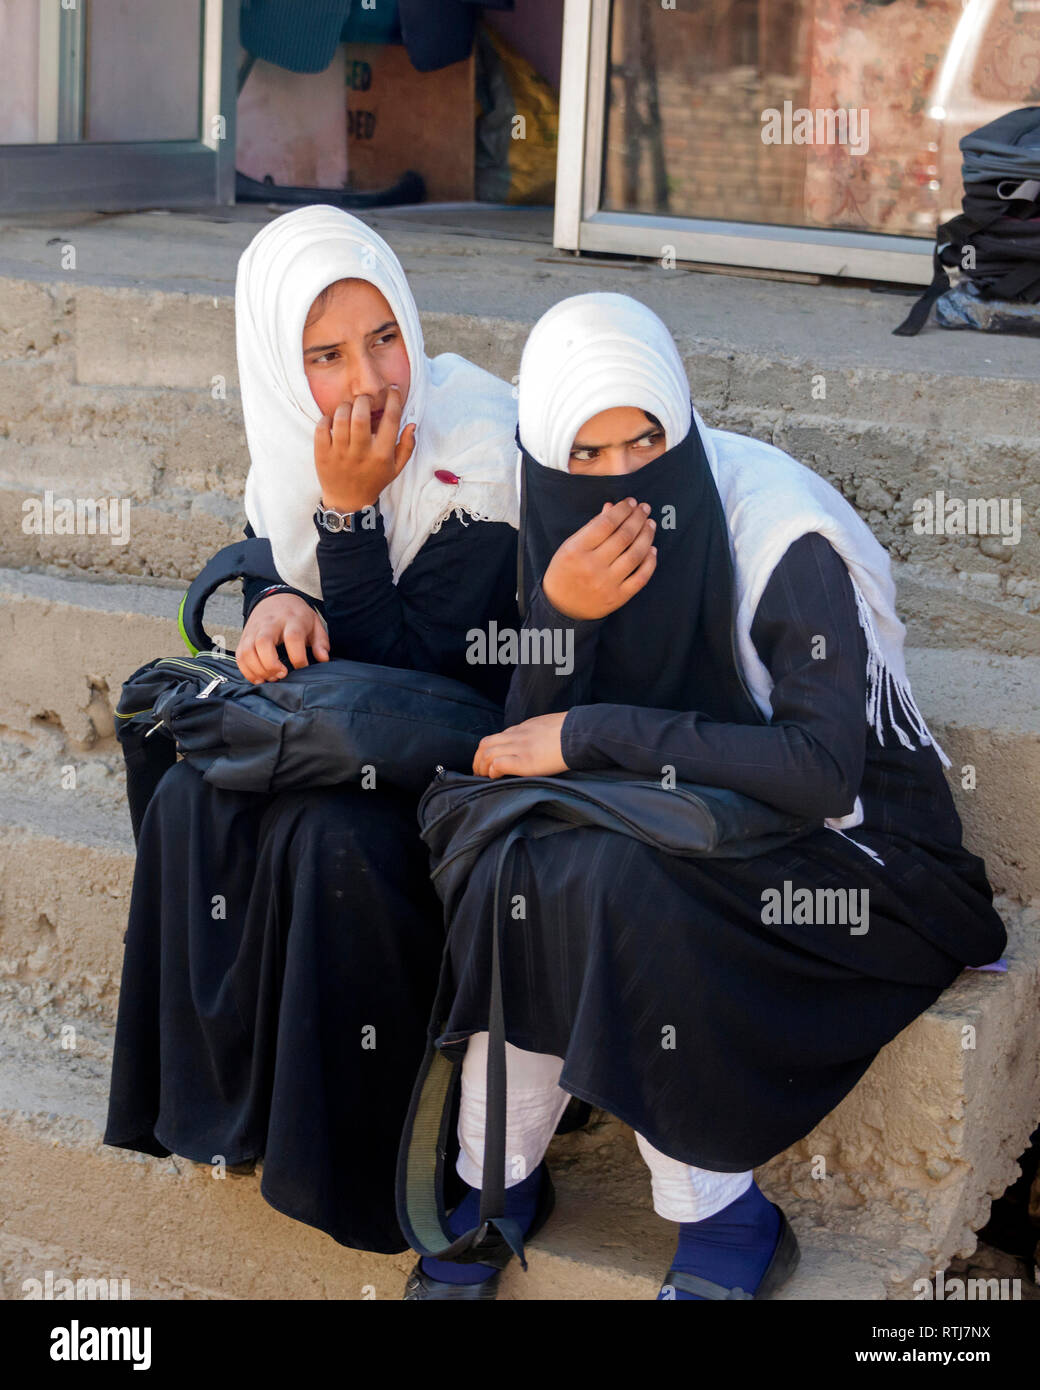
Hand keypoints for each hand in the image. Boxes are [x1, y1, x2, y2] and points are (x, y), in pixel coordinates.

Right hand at [236, 593, 329, 683]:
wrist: (275, 599)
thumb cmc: (297, 616)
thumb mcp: (314, 624)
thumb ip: (321, 642)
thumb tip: (323, 659)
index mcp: (292, 619)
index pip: (293, 637)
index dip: (298, 657)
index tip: (302, 668)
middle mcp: (270, 623)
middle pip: (264, 643)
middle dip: (271, 664)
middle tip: (282, 674)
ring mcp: (254, 630)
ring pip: (247, 651)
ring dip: (257, 670)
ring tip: (270, 678)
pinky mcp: (244, 637)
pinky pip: (239, 655)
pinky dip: (246, 670)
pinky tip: (259, 678)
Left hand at [314, 384, 416, 512]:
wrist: (348, 501)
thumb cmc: (374, 480)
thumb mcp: (396, 468)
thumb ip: (406, 446)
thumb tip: (411, 424)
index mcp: (382, 455)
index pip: (390, 420)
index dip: (393, 400)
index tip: (392, 389)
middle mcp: (361, 453)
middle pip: (361, 415)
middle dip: (364, 400)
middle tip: (365, 399)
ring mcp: (340, 454)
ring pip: (341, 419)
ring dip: (345, 406)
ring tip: (349, 407)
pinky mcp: (323, 455)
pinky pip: (322, 428)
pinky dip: (327, 418)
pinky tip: (333, 420)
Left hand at [473, 712, 567, 778]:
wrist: (581, 733)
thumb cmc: (572, 731)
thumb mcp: (548, 726)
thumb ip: (537, 733)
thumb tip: (538, 743)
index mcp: (523, 728)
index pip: (497, 737)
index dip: (487, 750)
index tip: (487, 762)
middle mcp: (517, 736)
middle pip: (485, 744)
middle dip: (478, 759)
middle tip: (479, 773)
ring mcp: (520, 748)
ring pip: (487, 754)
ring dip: (481, 767)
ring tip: (483, 778)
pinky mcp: (525, 761)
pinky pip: (499, 763)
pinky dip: (493, 770)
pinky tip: (496, 777)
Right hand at [541, 497, 656, 620]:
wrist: (562, 608)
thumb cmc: (565, 571)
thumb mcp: (570, 546)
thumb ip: (591, 527)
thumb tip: (612, 507)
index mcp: (576, 551)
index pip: (606, 524)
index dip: (622, 510)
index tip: (631, 502)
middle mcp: (592, 567)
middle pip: (623, 537)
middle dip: (637, 518)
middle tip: (645, 508)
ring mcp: (606, 584)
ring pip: (635, 555)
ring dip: (647, 536)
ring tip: (651, 524)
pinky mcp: (618, 598)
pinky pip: (641, 578)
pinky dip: (650, 562)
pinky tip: (652, 549)